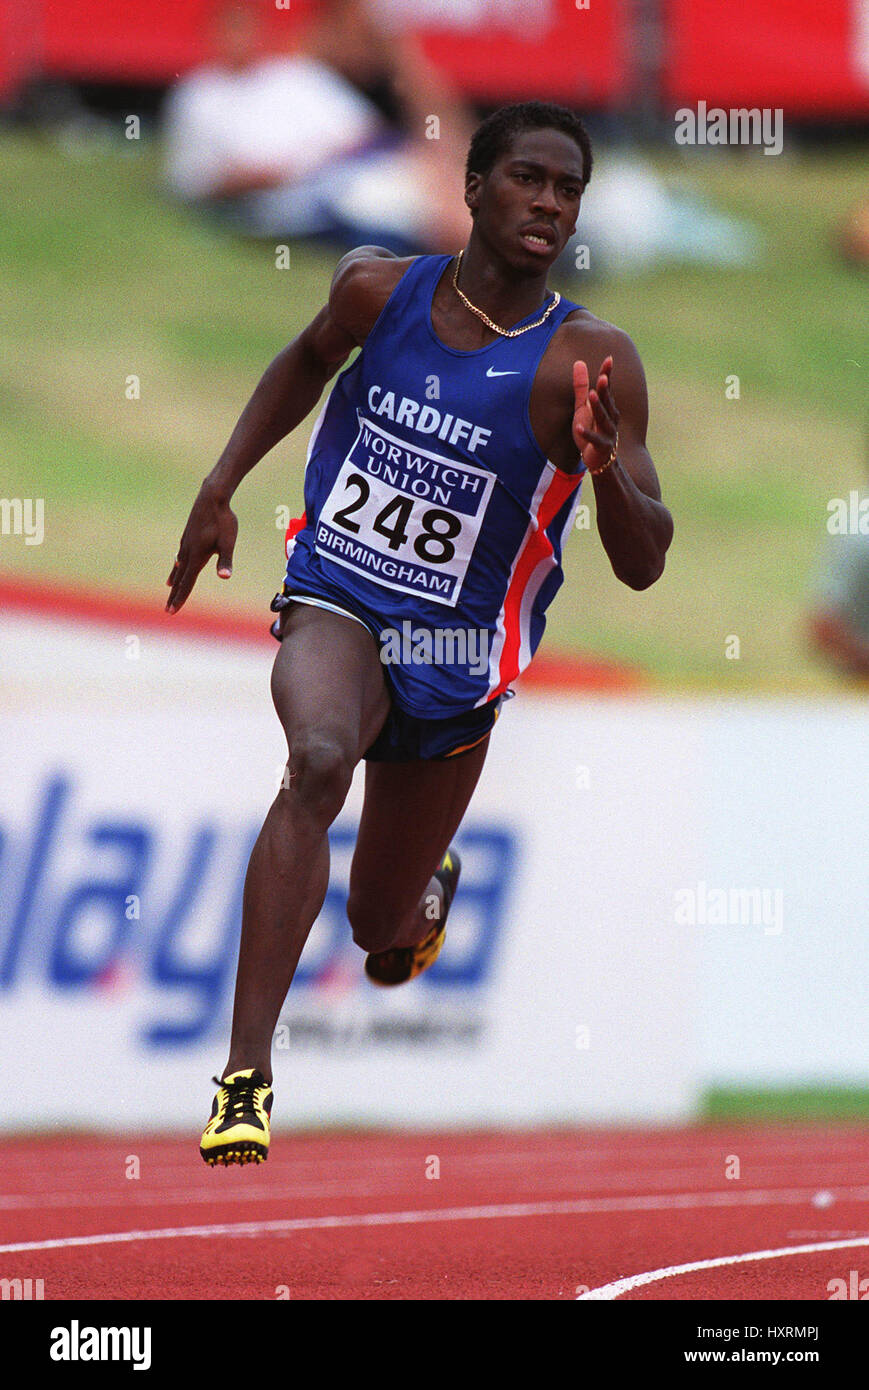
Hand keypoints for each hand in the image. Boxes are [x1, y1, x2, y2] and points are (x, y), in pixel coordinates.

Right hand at [165, 482, 237, 613]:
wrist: (212, 497)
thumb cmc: (223, 520)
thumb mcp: (227, 542)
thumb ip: (225, 560)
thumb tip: (225, 576)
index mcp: (197, 556)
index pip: (187, 582)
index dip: (180, 598)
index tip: (172, 611)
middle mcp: (188, 551)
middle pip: (180, 578)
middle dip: (174, 595)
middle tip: (168, 610)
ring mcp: (186, 542)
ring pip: (179, 565)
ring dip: (175, 578)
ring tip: (170, 587)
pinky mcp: (188, 535)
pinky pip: (181, 553)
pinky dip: (177, 562)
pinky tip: (177, 561)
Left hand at [572, 355, 618, 472]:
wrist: (599, 460)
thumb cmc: (591, 430)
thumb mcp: (582, 407)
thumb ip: (580, 387)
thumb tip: (579, 362)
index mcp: (607, 407)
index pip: (607, 388)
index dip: (607, 374)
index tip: (609, 359)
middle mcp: (611, 417)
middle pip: (607, 401)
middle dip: (605, 389)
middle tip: (602, 377)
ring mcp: (608, 432)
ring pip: (603, 418)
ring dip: (598, 407)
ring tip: (591, 395)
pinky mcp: (602, 447)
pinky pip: (594, 439)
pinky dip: (587, 434)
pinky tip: (579, 427)